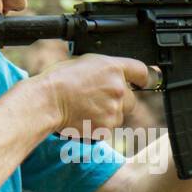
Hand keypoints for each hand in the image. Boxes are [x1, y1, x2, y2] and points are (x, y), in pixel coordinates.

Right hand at [35, 53, 150, 136]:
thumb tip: (116, 75)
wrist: (48, 100)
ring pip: (118, 116)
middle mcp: (118, 88)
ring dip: (106, 114)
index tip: (142, 83)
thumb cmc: (60, 79)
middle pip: (131, 100)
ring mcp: (113, 109)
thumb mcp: (86, 63)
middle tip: (97, 100)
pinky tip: (82, 117)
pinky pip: (107, 128)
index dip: (143, 79)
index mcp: (113, 68)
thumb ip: (107, 70)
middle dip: (119, 102)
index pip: (142, 72)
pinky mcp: (106, 127)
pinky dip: (97, 126)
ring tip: (84, 108)